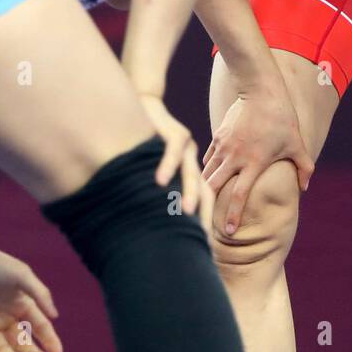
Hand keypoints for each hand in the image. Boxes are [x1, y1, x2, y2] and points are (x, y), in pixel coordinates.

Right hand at [140, 93, 213, 233]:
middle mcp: (193, 162)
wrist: (146, 104)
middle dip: (204, 216)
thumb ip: (159, 190)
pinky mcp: (174, 132)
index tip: (203, 247)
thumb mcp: (157, 168)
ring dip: (188, 193)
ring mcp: (186, 147)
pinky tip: (159, 181)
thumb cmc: (146, 141)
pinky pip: (171, 151)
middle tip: (201, 240)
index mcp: (192, 171)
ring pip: (190, 173)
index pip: (204, 201)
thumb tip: (151, 222)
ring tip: (185, 214)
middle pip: (205, 192)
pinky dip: (166, 166)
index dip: (205, 222)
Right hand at [203, 87, 311, 235]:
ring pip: (205, 173)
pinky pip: (208, 158)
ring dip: (200, 188)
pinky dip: (205, 169)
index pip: (239, 196)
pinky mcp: (217, 136)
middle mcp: (235, 157)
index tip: (228, 232)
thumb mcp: (296, 144)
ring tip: (196, 203)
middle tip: (201, 221)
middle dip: (205, 204)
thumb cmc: (282, 119)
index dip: (232, 215)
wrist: (261, 90)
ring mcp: (224, 146)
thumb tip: (305, 188)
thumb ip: (304, 168)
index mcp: (254, 163)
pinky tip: (203, 178)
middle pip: (212, 186)